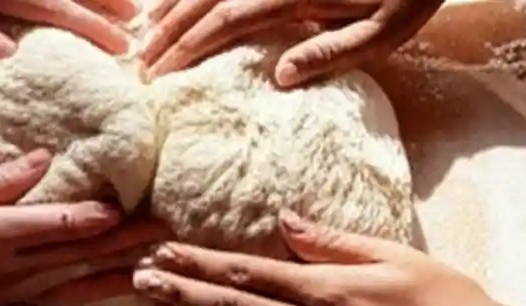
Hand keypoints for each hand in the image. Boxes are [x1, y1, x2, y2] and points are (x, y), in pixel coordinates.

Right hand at [0, 149, 162, 305]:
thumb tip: (41, 160)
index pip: (59, 224)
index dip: (100, 218)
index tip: (136, 209)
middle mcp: (2, 271)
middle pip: (73, 257)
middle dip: (123, 246)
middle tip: (167, 238)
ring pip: (65, 292)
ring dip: (109, 284)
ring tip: (150, 278)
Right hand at [141, 0, 443, 85]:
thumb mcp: (385, 30)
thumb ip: (332, 53)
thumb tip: (279, 78)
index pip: (225, 22)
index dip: (188, 48)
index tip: (160, 75)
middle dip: (169, 31)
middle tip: (140, 65)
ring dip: (176, 4)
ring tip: (148, 32)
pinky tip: (183, 0)